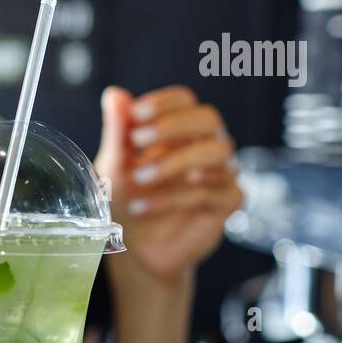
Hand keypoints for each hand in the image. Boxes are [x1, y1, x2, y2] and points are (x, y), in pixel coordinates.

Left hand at [94, 84, 242, 285]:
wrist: (133, 248)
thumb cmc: (126, 199)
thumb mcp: (115, 165)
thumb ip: (118, 131)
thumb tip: (114, 95)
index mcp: (179, 131)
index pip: (185, 101)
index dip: (164, 103)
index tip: (136, 113)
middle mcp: (205, 146)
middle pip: (208, 119)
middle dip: (174, 125)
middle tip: (139, 139)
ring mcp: (220, 174)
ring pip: (217, 153)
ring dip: (174, 162)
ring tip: (138, 179)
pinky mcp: (226, 204)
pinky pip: (211, 192)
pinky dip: (173, 198)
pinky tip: (141, 206)